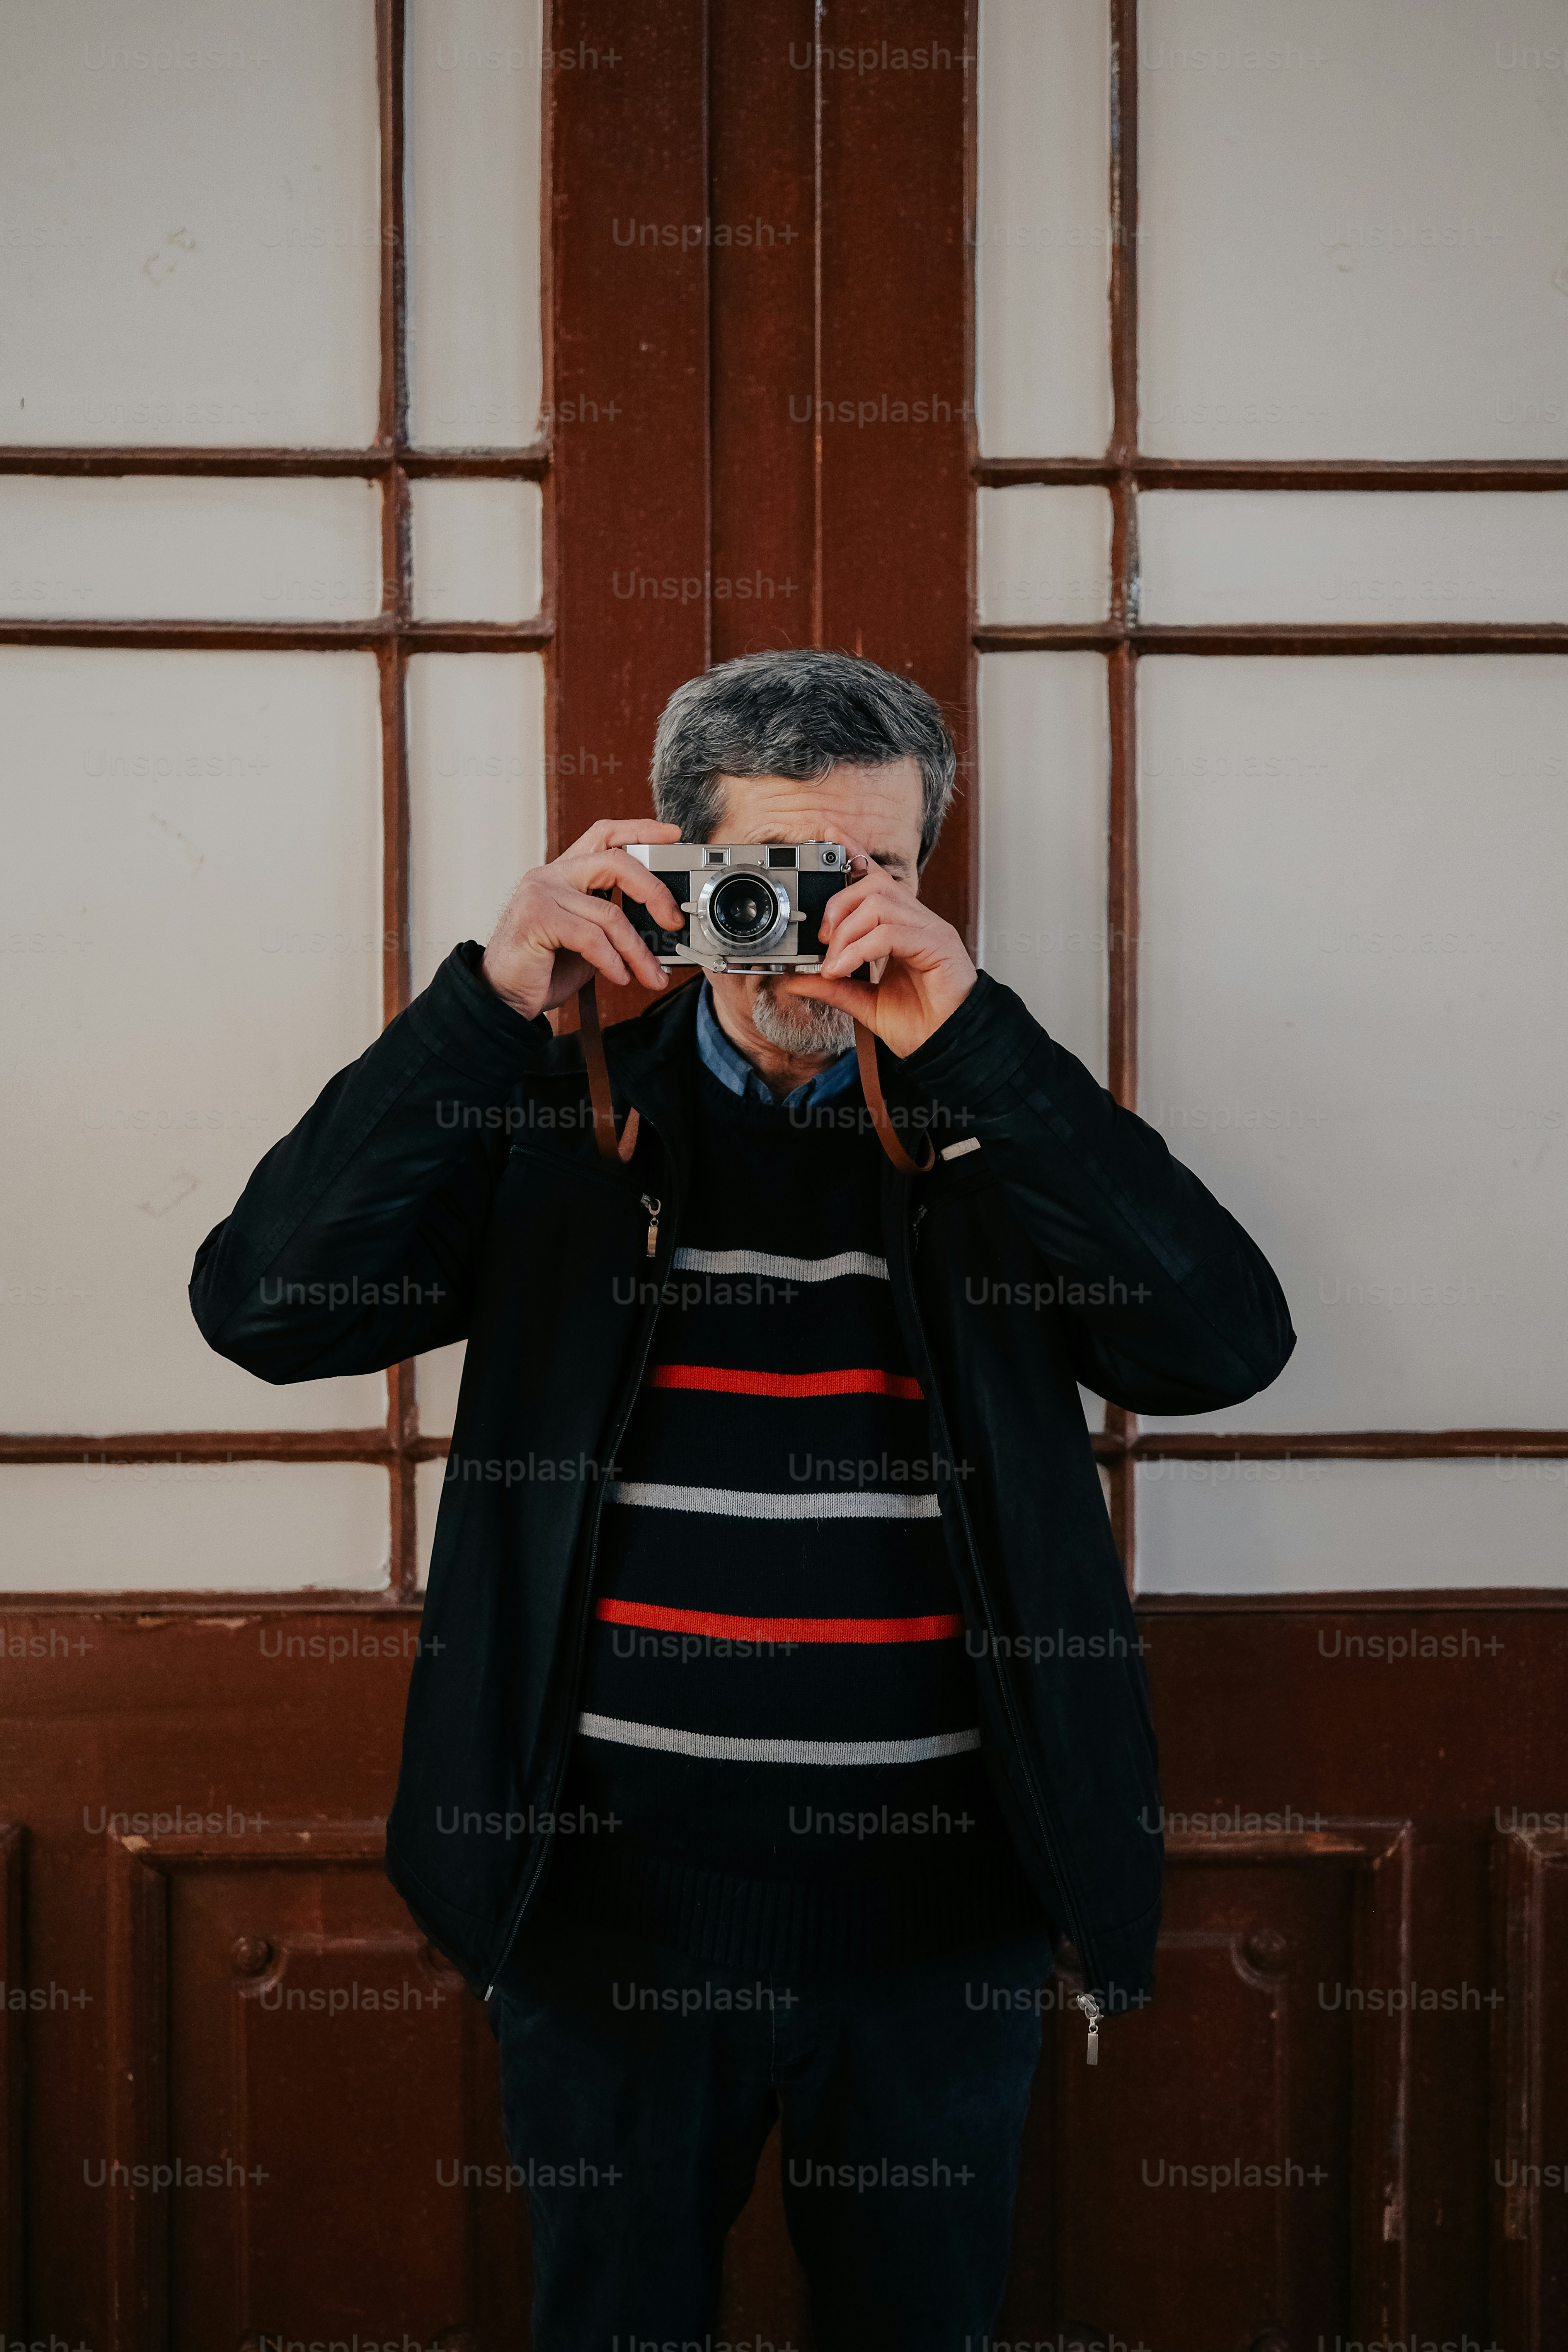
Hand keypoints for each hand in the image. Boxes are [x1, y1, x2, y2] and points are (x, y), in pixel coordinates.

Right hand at [481, 819, 684, 1020]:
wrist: (503, 998)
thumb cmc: (545, 968)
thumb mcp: (588, 939)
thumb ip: (613, 922)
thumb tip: (660, 926)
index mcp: (564, 873)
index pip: (605, 835)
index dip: (640, 830)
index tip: (672, 835)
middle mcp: (551, 875)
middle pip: (616, 863)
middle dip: (654, 893)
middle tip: (674, 922)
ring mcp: (541, 893)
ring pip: (609, 913)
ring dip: (637, 951)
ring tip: (652, 975)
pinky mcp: (536, 918)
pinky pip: (591, 938)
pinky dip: (613, 962)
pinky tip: (620, 977)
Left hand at [780, 844, 976, 1057]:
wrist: (950, 1047)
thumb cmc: (919, 1024)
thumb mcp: (864, 1003)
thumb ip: (835, 986)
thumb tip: (798, 976)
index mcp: (903, 927)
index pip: (877, 878)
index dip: (854, 852)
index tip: (828, 835)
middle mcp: (919, 921)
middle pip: (873, 885)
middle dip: (838, 906)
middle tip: (822, 942)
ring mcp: (931, 930)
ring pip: (880, 903)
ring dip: (846, 932)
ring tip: (834, 964)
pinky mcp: (938, 946)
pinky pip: (891, 933)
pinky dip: (859, 949)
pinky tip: (844, 970)